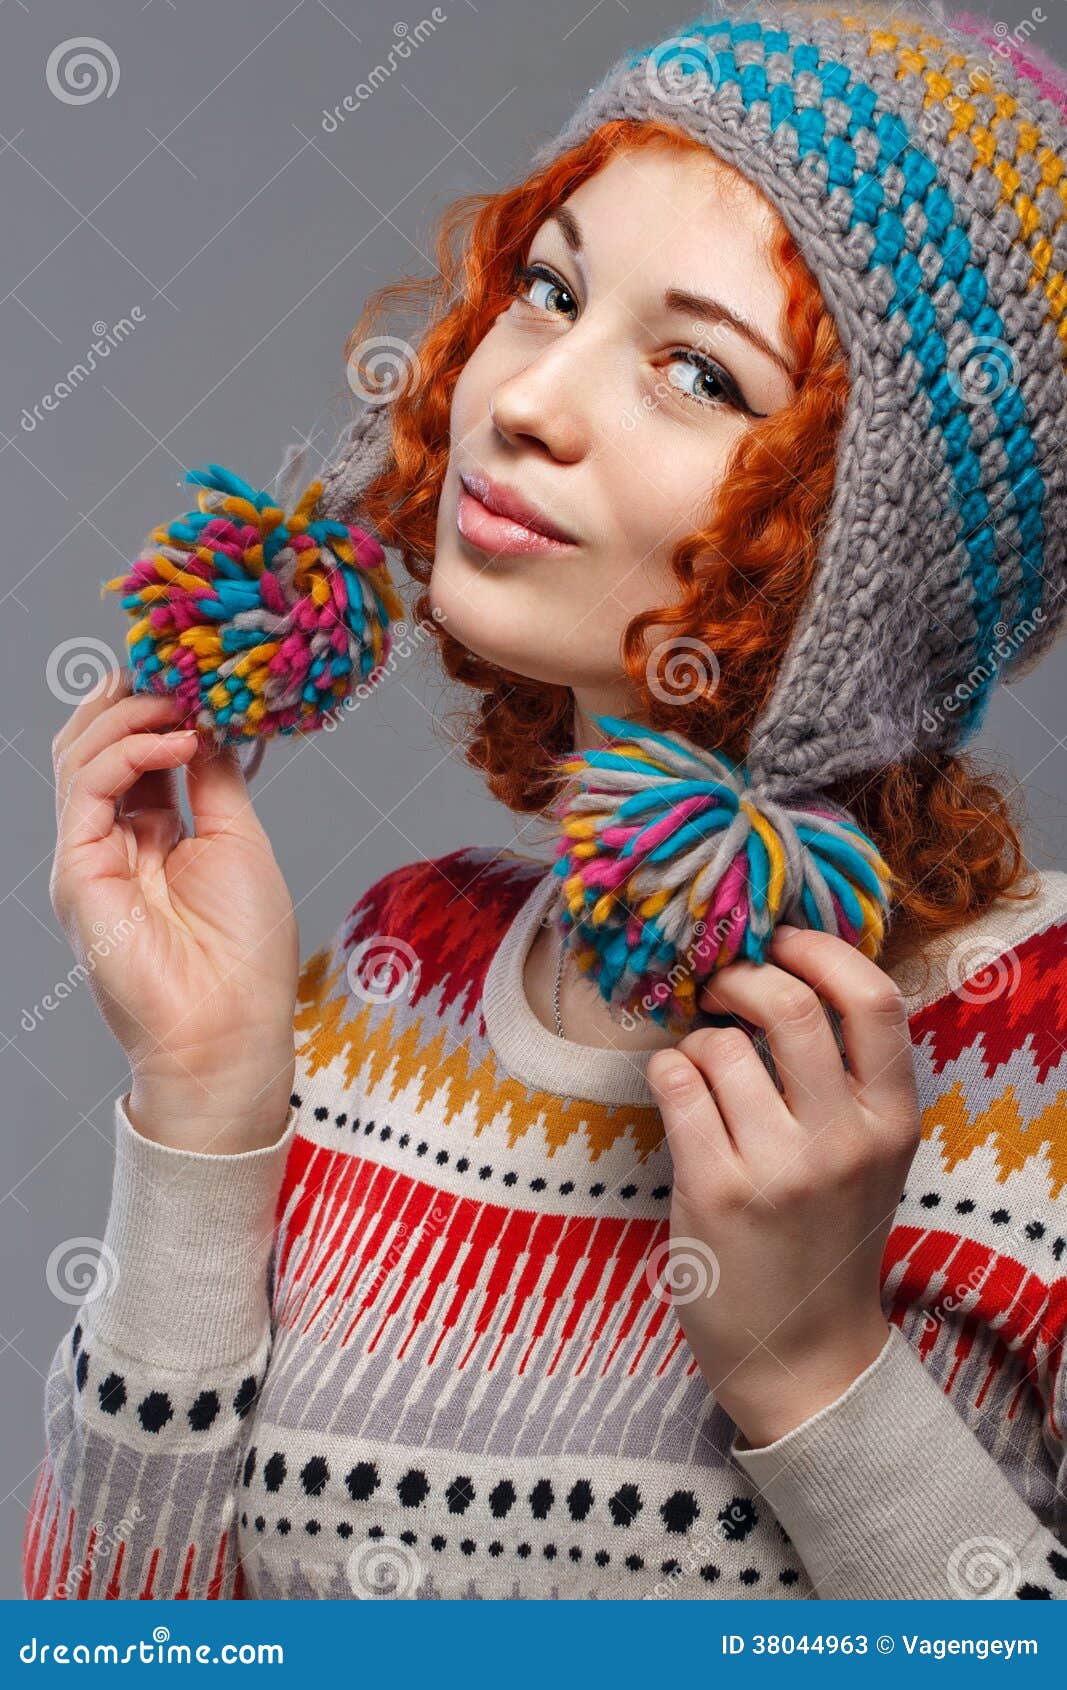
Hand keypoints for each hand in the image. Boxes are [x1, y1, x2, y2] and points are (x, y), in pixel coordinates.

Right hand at [49, 666, 299, 1152]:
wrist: (230, 1031)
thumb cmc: (245, 953)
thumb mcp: (239, 842)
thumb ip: (214, 781)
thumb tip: (209, 720)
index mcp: (153, 836)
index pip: (136, 751)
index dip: (156, 704)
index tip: (194, 669)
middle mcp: (114, 842)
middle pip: (98, 745)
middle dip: (134, 695)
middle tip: (180, 665)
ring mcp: (90, 857)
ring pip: (82, 756)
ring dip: (132, 713)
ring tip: (183, 698)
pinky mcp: (77, 872)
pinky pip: (87, 790)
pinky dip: (127, 751)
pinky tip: (176, 737)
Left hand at [645, 923, 920, 1449]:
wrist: (802, 1355)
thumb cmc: (825, 1240)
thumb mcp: (869, 1158)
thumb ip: (848, 1079)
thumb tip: (787, 972)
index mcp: (893, 1123)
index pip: (876, 1001)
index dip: (822, 950)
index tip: (783, 939)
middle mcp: (845, 1141)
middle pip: (790, 1005)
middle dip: (742, 975)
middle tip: (720, 985)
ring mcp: (780, 1168)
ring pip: (719, 1045)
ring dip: (696, 1040)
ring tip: (700, 1068)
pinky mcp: (716, 1190)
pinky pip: (676, 1084)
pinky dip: (667, 1071)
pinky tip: (676, 1091)